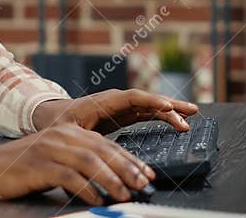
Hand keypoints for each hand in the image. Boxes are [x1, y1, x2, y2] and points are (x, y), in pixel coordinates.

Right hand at [0, 122, 155, 205]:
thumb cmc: (19, 169)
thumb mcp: (52, 161)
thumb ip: (78, 165)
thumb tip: (109, 181)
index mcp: (68, 131)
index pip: (106, 144)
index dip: (129, 160)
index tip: (147, 175)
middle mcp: (62, 135)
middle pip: (103, 150)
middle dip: (128, 169)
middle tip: (144, 185)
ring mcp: (50, 148)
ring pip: (90, 161)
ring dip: (112, 179)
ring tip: (126, 195)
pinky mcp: (39, 164)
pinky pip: (69, 176)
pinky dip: (86, 188)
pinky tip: (97, 199)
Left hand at [32, 89, 198, 134]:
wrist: (53, 117)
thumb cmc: (59, 122)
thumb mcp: (67, 131)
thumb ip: (83, 138)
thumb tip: (98, 148)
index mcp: (104, 101)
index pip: (133, 98)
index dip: (151, 102)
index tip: (168, 107)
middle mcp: (116, 101)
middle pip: (148, 100)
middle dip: (170, 105)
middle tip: (191, 112)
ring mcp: (122, 107)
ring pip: (151, 106)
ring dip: (171, 110)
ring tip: (192, 115)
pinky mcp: (124, 115)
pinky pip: (148, 113)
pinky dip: (163, 115)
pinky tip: (176, 120)